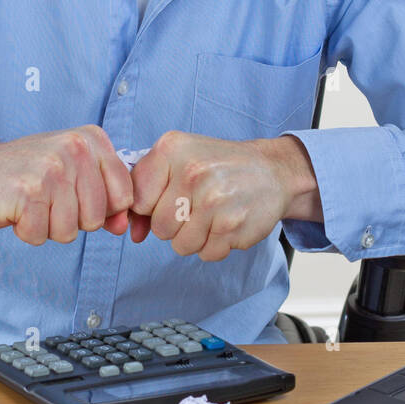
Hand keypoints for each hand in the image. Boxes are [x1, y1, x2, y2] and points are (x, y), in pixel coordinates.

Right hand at [0, 126, 134, 245]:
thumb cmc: (26, 173)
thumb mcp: (72, 175)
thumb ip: (104, 199)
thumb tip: (123, 226)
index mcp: (92, 140)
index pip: (124, 195)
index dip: (102, 209)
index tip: (75, 198)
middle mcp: (76, 149)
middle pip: (97, 218)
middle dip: (70, 220)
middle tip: (46, 199)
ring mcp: (52, 169)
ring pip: (70, 231)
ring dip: (46, 226)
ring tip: (31, 203)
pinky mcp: (28, 192)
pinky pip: (40, 235)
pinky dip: (26, 231)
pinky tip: (16, 209)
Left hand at [126, 130, 315, 260]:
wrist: (272, 171)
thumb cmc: (218, 166)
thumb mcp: (178, 160)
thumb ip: (147, 190)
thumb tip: (132, 233)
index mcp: (172, 149)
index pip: (137, 200)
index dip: (150, 207)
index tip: (169, 197)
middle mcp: (192, 172)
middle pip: (159, 227)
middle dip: (175, 223)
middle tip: (197, 204)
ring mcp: (214, 200)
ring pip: (181, 245)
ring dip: (195, 237)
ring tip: (213, 213)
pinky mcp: (233, 226)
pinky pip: (206, 254)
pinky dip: (216, 245)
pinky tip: (227, 222)